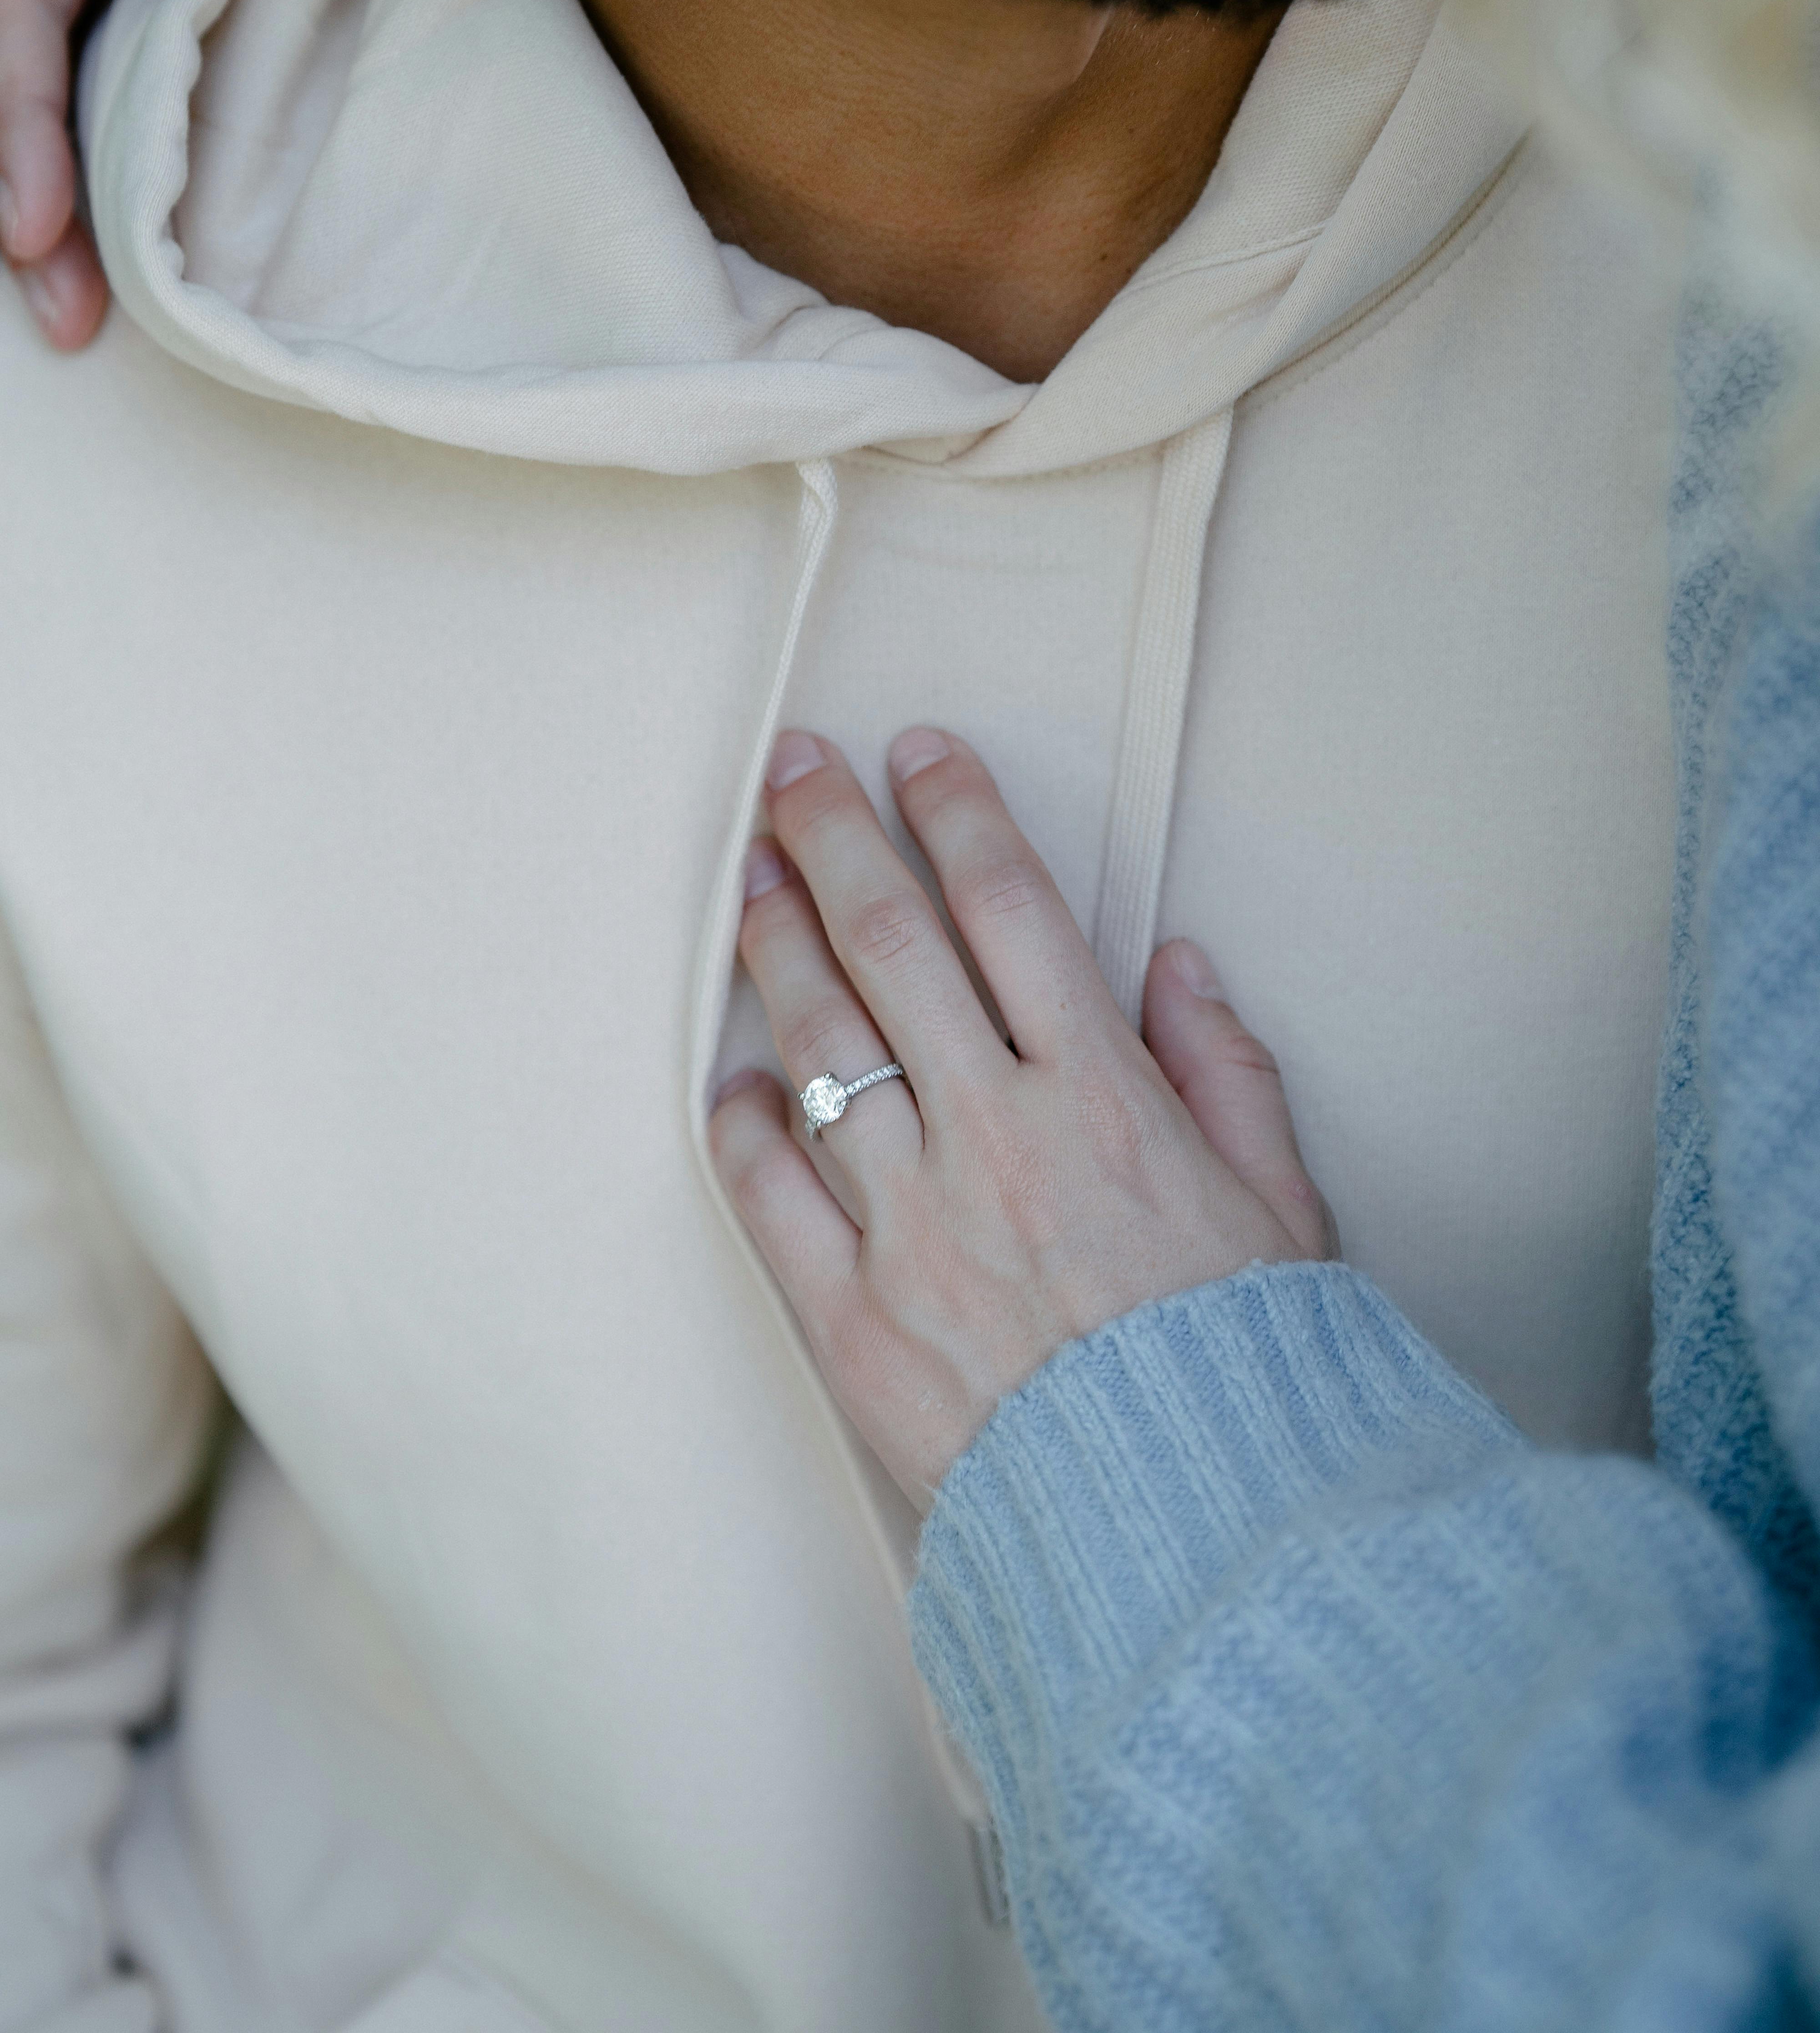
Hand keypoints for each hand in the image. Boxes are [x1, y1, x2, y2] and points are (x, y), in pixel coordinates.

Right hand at [0, 0, 330, 345]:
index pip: (17, 3)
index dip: (25, 127)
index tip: (44, 232)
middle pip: (4, 64)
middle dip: (21, 195)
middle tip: (66, 323)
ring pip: (28, 80)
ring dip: (43, 194)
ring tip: (74, 313)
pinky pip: (77, 70)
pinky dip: (80, 155)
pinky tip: (99, 239)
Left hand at [710, 728, 1335, 1505]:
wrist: (1194, 1540)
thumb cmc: (1246, 1371)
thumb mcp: (1283, 1206)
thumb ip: (1228, 1070)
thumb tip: (1178, 962)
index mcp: (1103, 1098)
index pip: (1009, 909)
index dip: (955, 813)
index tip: (917, 753)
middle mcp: (996, 1138)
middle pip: (890, 947)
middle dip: (833, 838)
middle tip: (792, 768)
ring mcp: (912, 1226)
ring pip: (819, 1045)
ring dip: (774, 945)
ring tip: (746, 875)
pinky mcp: (851, 1320)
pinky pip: (769, 1194)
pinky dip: (743, 1121)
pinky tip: (733, 1073)